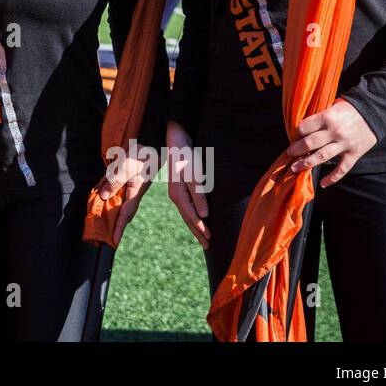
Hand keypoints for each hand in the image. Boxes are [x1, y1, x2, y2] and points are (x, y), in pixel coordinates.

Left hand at [94, 143, 155, 245]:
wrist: (152, 145)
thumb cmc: (140, 156)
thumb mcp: (125, 168)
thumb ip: (114, 182)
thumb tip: (104, 197)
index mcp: (135, 193)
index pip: (125, 214)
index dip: (119, 228)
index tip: (114, 241)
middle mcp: (135, 193)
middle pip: (124, 212)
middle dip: (116, 224)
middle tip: (108, 236)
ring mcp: (134, 188)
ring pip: (122, 204)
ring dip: (114, 212)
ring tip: (106, 223)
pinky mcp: (132, 182)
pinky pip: (121, 194)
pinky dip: (114, 199)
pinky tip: (107, 200)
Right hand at [166, 119, 209, 248]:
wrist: (175, 138)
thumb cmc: (186, 155)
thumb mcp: (194, 173)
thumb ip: (198, 194)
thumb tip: (204, 214)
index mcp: (178, 194)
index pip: (191, 216)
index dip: (201, 228)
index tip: (210, 240)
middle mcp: (175, 195)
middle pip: (188, 218)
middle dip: (197, 232)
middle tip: (208, 246)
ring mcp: (176, 191)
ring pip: (186, 213)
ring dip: (195, 225)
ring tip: (204, 237)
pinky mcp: (179, 186)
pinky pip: (187, 206)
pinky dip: (193, 215)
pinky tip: (198, 217)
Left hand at [286, 98, 376, 186]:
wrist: (375, 111)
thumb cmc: (350, 108)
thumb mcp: (332, 107)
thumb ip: (319, 118)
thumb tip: (302, 130)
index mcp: (327, 117)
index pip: (304, 128)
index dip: (296, 133)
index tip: (293, 137)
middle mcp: (335, 131)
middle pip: (310, 143)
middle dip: (296, 150)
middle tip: (288, 154)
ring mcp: (345, 144)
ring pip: (321, 157)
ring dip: (306, 163)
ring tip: (295, 168)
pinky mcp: (354, 153)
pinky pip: (342, 169)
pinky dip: (332, 178)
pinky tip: (323, 184)